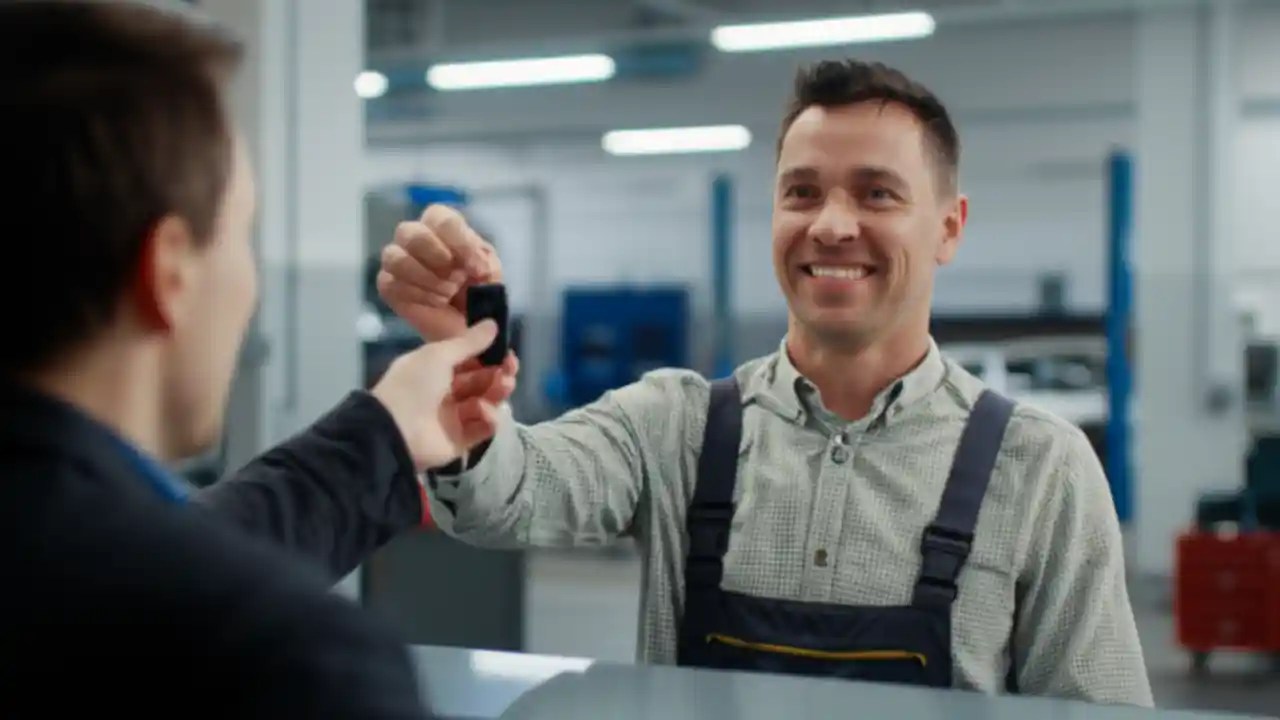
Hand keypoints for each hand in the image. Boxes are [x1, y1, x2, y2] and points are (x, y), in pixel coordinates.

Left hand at [370, 320, 515, 471]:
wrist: (395, 430)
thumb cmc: (414, 385)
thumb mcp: (439, 354)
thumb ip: (469, 341)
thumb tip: (493, 323)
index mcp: (436, 369)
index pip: (470, 361)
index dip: (491, 357)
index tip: (507, 353)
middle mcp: (445, 392)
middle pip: (482, 382)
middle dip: (499, 374)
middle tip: (509, 372)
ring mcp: (453, 418)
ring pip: (486, 403)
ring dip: (497, 394)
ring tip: (502, 387)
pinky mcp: (460, 440)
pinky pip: (482, 428)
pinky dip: (488, 420)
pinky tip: (483, 412)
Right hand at [377, 204, 502, 340]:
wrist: (465, 321)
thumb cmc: (477, 289)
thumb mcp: (490, 272)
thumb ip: (484, 261)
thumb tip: (475, 266)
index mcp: (442, 226)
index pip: (440, 218)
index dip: (459, 243)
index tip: (477, 269)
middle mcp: (415, 237)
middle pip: (411, 233)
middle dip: (437, 259)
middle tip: (457, 280)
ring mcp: (397, 259)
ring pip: (395, 258)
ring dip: (427, 279)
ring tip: (448, 294)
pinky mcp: (388, 284)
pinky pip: (390, 284)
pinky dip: (418, 296)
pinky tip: (437, 303)